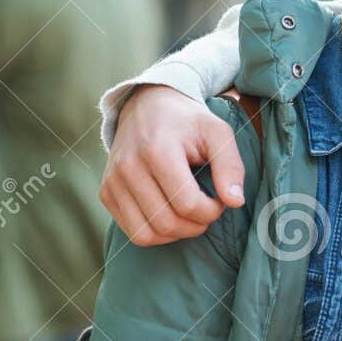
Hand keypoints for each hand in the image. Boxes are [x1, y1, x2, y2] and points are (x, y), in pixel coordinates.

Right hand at [99, 85, 246, 246]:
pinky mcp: (106, 192)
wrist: (147, 106)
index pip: (187, 203)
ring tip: (189, 216)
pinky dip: (156, 233)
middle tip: (207, 210)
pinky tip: (170, 215)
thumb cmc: (187, 122)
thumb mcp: (217, 132)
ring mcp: (113, 181)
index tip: (219, 200)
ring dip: (175, 234)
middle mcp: (128, 167)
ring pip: (146, 234)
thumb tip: (235, 202)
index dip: (211, 211)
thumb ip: (230, 165)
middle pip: (167, 222)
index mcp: (157, 150)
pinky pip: (132, 232)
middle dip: (196, 225)